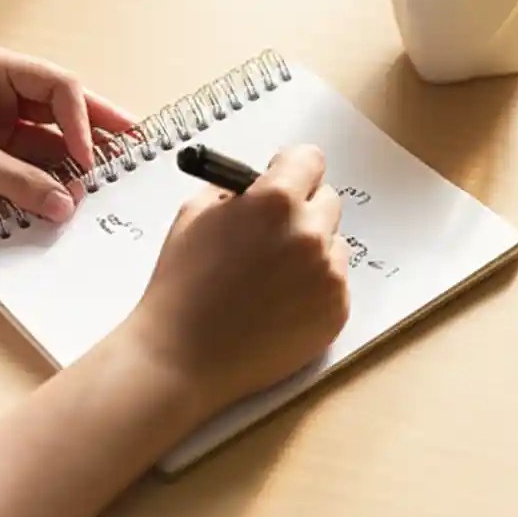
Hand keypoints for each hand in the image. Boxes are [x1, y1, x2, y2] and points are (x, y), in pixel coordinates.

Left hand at [0, 44, 133, 219]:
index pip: (57, 86)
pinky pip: (37, 158)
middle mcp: (3, 89)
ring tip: (110, 175)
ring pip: (55, 135)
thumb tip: (65, 202)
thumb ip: (18, 180)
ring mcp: (1, 119)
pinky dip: (56, 173)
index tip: (90, 156)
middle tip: (135, 146)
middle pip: (65, 105)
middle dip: (98, 129)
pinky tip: (76, 187)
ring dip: (78, 157)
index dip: (82, 120)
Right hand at [119, 145, 350, 414]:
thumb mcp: (195, 214)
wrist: (182, 357)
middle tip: (273, 234)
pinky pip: (335, 283)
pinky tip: (278, 304)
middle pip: (327, 201)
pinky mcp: (336, 310)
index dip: (292, 169)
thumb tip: (260, 181)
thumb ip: (236, 189)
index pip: (310, 159)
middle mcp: (309, 233)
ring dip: (311, 251)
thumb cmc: (181, 287)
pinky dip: (314, 288)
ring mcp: (327, 275)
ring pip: (334, 244)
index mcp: (275, 201)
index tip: (283, 180)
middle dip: (302, 210)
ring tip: (270, 278)